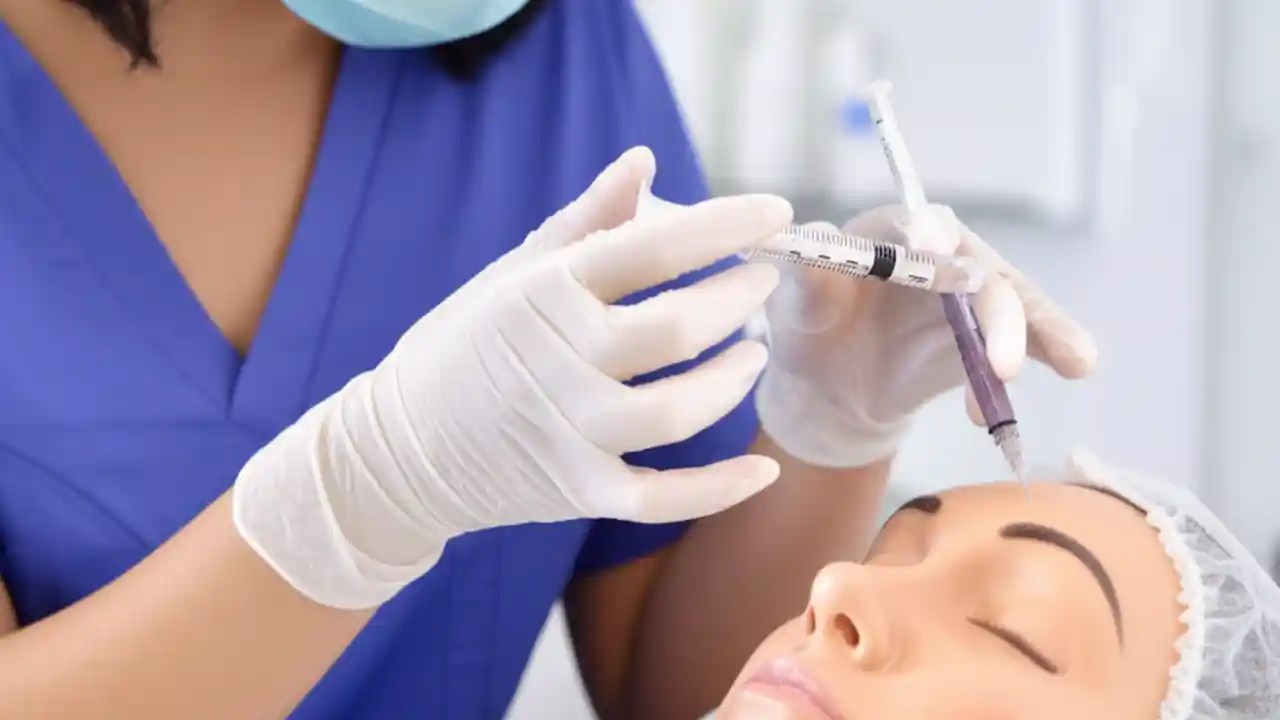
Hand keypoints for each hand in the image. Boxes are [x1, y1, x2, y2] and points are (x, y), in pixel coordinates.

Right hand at [233, 147, 792, 608]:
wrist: (400, 451)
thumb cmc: (466, 345)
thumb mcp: (514, 272)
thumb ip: (587, 220)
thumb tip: (643, 159)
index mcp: (545, 291)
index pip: (652, 247)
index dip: (724, 225)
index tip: (775, 213)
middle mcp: (559, 359)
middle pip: (677, 328)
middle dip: (737, 297)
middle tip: (762, 280)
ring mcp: (567, 430)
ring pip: (677, 412)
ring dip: (731, 381)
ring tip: (753, 355)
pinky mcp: (575, 490)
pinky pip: (658, 498)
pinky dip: (716, 490)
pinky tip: (763, 470)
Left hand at [754, 204, 1096, 467]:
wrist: (831, 383)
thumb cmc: (810, 328)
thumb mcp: (793, 307)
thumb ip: (807, 280)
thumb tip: (818, 242)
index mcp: (886, 232)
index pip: (913, 225)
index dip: (927, 238)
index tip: (938, 255)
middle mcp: (939, 252)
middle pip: (976, 269)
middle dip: (996, 312)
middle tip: (1002, 361)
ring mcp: (971, 293)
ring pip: (1012, 302)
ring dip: (1040, 331)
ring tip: (1074, 360)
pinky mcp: (992, 332)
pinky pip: (1030, 335)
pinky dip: (1056, 347)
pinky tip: (1079, 364)